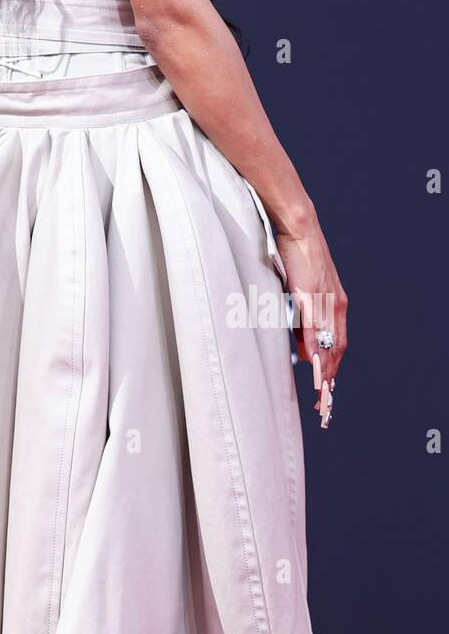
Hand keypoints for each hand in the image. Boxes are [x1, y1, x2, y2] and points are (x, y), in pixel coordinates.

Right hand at [274, 221, 346, 425]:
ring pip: (329, 348)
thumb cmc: (296, 253)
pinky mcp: (312, 299)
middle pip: (337, 351)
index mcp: (336, 303)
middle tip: (326, 407)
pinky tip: (317, 374)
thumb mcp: (303, 289)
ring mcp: (326, 303)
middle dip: (332, 381)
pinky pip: (315, 335)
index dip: (333, 368)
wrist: (298, 226)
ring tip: (322, 400)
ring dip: (326, 376)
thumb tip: (303, 343)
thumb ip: (304, 316)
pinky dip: (318, 357)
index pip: (338, 343)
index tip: (328, 390)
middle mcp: (336, 305)